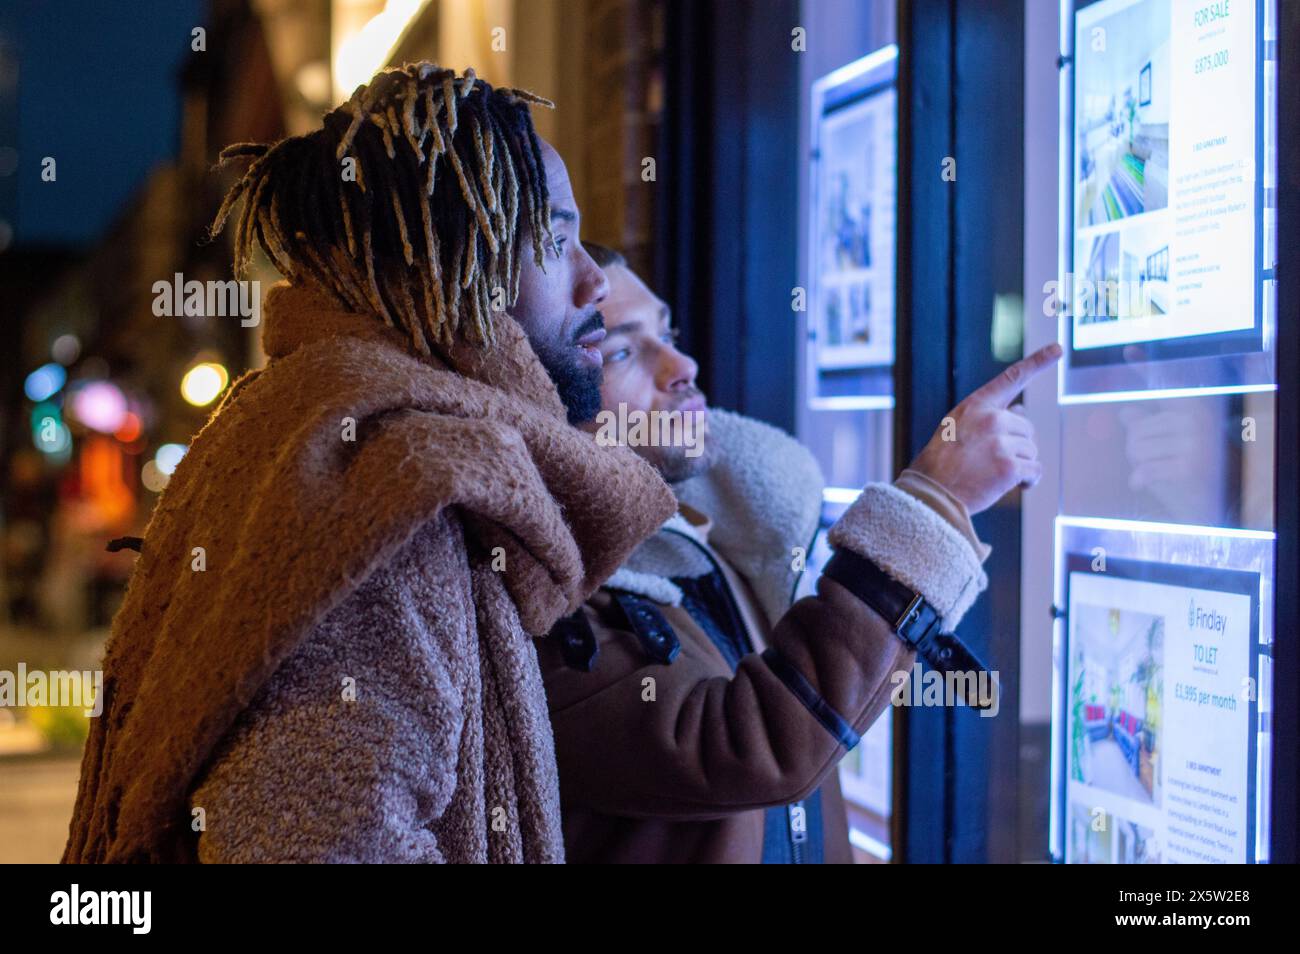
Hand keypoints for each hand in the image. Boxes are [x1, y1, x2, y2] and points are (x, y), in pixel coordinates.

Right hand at [908, 343, 1061, 514]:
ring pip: (1031, 450)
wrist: (931, 494)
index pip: (1011, 378)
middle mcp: (991, 419)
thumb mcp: (957, 428)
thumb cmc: (942, 463)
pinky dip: (1029, 480)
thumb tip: (1021, 411)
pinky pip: (1035, 470)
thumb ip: (987, 417)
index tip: (1057, 349)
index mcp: (976, 406)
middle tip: (991, 461)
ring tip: (993, 475)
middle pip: (1026, 428)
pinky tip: (1015, 486)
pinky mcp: (1009, 467)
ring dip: (1020, 464)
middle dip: (1016, 445)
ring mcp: (1001, 443)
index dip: (1037, 362)